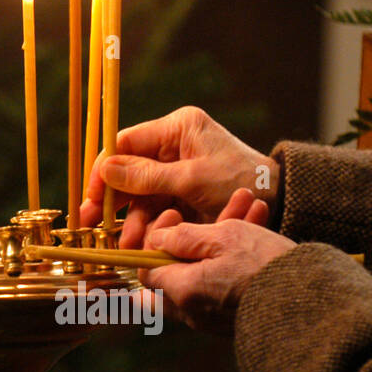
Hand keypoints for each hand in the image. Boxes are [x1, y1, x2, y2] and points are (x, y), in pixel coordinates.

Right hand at [80, 106, 277, 248]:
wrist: (281, 204)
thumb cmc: (241, 182)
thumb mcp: (192, 179)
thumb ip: (147, 176)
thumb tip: (105, 169)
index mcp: (176, 129)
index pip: (126, 143)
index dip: (104, 169)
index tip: (92, 194)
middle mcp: (172, 147)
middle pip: (127, 171)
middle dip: (110, 198)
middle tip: (90, 220)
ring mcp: (176, 172)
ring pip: (139, 195)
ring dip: (130, 218)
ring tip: (126, 242)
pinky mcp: (182, 195)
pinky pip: (154, 209)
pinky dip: (145, 225)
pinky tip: (138, 242)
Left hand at [134, 189, 294, 334]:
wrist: (317, 305)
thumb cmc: (266, 267)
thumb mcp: (223, 238)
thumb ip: (182, 237)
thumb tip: (156, 240)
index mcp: (183, 291)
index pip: (146, 269)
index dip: (154, 241)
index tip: (174, 217)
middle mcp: (193, 311)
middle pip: (175, 269)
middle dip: (193, 233)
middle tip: (209, 211)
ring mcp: (214, 316)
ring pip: (206, 268)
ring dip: (223, 235)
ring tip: (248, 202)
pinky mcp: (236, 314)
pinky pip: (225, 280)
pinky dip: (236, 254)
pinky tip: (258, 220)